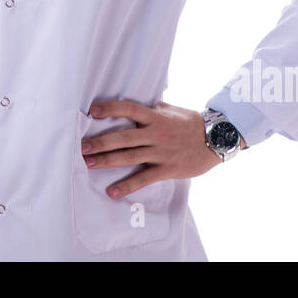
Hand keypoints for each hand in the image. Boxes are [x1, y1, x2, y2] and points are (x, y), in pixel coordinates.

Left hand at [81, 100, 246, 199]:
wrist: (215, 140)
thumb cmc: (191, 123)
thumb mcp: (172, 110)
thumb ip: (153, 109)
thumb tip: (136, 106)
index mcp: (155, 117)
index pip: (129, 109)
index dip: (110, 109)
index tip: (92, 110)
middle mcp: (155, 134)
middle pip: (123, 137)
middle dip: (101, 142)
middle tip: (82, 146)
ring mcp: (160, 152)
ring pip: (129, 157)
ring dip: (107, 161)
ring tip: (88, 163)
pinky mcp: (166, 169)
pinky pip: (143, 178)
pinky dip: (127, 186)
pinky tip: (112, 192)